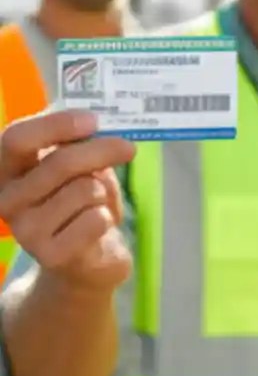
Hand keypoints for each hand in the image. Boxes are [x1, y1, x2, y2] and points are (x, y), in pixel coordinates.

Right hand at [0, 110, 134, 292]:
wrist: (88, 258)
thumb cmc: (81, 202)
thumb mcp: (78, 166)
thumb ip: (77, 142)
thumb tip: (96, 118)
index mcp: (7, 170)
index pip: (16, 139)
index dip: (55, 125)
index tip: (93, 120)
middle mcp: (7, 200)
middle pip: (59, 162)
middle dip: (101, 150)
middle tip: (128, 147)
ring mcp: (25, 231)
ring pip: (84, 190)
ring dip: (102, 192)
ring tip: (95, 203)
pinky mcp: (50, 255)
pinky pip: (95, 220)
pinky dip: (106, 217)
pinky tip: (96, 225)